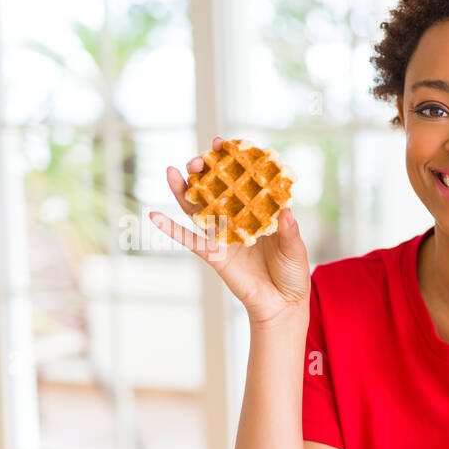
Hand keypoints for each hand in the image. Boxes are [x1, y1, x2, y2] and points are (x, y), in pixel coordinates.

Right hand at [148, 136, 310, 326]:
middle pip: (215, 190)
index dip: (232, 162)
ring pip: (198, 209)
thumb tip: (285, 210)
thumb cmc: (292, 274)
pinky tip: (153, 215)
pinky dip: (170, 229)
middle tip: (200, 158)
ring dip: (184, 190)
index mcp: (258, 212)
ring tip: (173, 170)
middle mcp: (237, 220)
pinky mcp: (213, 255)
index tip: (224, 143)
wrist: (283, 305)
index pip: (243, 182)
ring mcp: (223, 236)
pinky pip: (190, 240)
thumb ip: (288, 230)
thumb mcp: (295, 249)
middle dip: (205, 171)